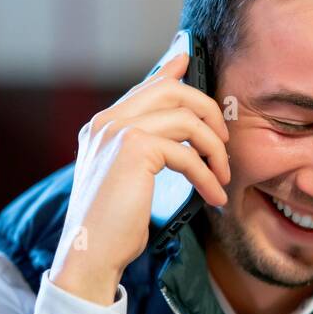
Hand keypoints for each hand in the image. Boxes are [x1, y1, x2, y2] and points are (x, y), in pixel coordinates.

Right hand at [50, 35, 229, 305]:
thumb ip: (146, 152)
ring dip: (214, 149)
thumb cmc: (111, 228)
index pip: (144, 87)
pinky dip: (207, 176)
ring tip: (222, 177)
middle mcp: (106, 122)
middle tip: (223, 142)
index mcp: (101, 126)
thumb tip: (179, 138)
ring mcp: (118, 131)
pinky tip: (214, 196)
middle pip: (170, 90)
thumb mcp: (127, 182)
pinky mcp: (134, 149)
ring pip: (186, 119)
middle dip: (207, 111)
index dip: (171, 72)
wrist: (89, 253)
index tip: (189, 60)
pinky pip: (187, 153)